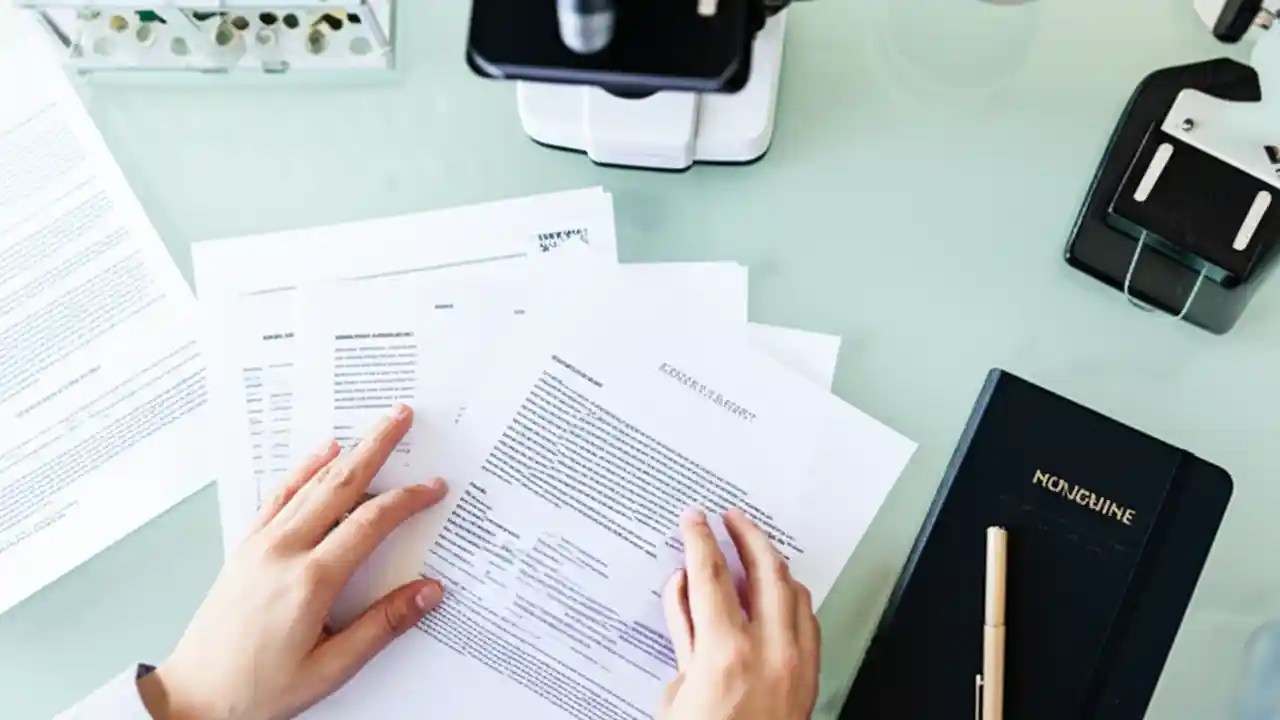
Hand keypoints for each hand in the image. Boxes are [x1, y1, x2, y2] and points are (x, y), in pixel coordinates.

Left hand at [138, 404, 448, 719]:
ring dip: (346, 451)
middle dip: (376, 447)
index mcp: (311, 581)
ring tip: (371, 428)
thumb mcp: (330, 669)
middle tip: (401, 417)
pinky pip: (280, 496)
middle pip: (340, 484)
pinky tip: (321, 455)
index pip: (371, 524)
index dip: (407, 500)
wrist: (192, 698)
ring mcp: (261, 546)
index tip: (433, 488)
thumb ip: (382, 626)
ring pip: (312, 484)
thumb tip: (427, 594)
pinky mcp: (246, 549)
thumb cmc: (257, 691)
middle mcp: (284, 552)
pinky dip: (305, 470)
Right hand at [659, 508, 820, 719]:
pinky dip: (792, 598)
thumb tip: (681, 587)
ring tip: (754, 549)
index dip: (699, 537)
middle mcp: (768, 651)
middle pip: (763, 568)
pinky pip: (808, 621)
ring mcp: (795, 665)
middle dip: (745, 534)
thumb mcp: (676, 693)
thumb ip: (682, 632)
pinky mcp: (809, 679)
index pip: (710, 573)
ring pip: (793, 590)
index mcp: (726, 652)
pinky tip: (779, 594)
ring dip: (772, 563)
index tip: (693, 519)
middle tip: (730, 517)